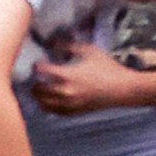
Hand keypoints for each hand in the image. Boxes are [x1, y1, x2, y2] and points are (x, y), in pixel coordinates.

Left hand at [18, 46, 132, 114]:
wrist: (122, 89)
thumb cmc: (107, 67)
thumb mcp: (89, 50)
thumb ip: (69, 46)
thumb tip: (53, 42)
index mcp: (69, 76)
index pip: (42, 72)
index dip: (36, 66)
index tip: (37, 62)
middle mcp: (67, 93)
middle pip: (39, 91)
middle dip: (34, 83)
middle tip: (34, 76)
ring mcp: (71, 105)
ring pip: (45, 105)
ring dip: (38, 97)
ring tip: (38, 88)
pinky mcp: (76, 112)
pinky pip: (56, 112)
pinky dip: (48, 106)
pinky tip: (49, 99)